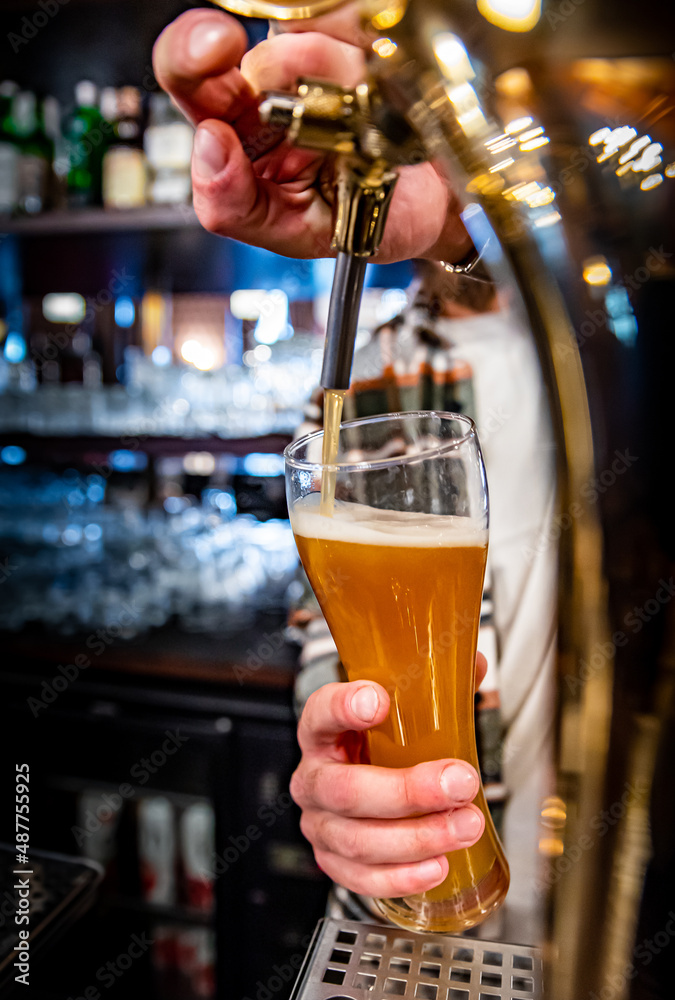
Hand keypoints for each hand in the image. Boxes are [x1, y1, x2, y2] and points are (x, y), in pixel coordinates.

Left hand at [152, 8, 471, 261]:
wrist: (441, 206)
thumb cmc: (368, 219)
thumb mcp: (296, 234)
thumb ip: (236, 208)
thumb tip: (210, 150)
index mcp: (241, 132)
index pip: (189, 81)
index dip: (190, 60)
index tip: (216, 55)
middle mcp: (269, 86)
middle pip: (223, 41)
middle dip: (236, 49)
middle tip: (243, 55)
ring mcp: (314, 56)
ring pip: (298, 33)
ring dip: (332, 71)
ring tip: (365, 122)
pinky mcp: (359, 36)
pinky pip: (349, 18)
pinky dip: (366, 49)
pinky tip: (384, 90)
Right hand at [289, 654, 486, 897]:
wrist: (365, 788)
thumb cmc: (381, 745)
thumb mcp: (403, 711)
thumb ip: (436, 686)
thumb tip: (476, 665)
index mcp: (321, 730)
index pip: (320, 712)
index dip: (345, 707)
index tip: (379, 701)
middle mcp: (313, 777)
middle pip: (347, 790)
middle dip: (408, 791)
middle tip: (458, 782)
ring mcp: (319, 823)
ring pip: (358, 839)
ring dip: (418, 837)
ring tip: (466, 825)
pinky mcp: (333, 860)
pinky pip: (361, 878)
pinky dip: (401, 876)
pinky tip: (437, 865)